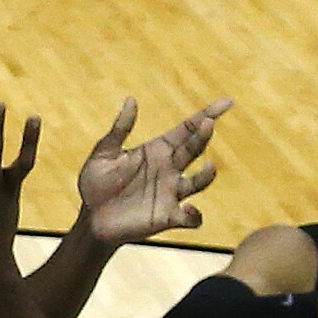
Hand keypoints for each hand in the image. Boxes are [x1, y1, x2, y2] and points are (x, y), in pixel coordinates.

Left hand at [77, 97, 229, 244]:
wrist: (91, 219)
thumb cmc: (96, 184)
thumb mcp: (104, 152)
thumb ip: (120, 128)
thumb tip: (131, 99)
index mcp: (157, 150)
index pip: (186, 129)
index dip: (207, 114)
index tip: (227, 102)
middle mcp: (169, 169)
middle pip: (193, 149)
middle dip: (202, 136)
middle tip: (207, 124)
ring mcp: (171, 194)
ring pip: (198, 182)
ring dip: (206, 175)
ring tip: (208, 166)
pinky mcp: (167, 217)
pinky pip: (190, 219)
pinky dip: (195, 216)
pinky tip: (190, 210)